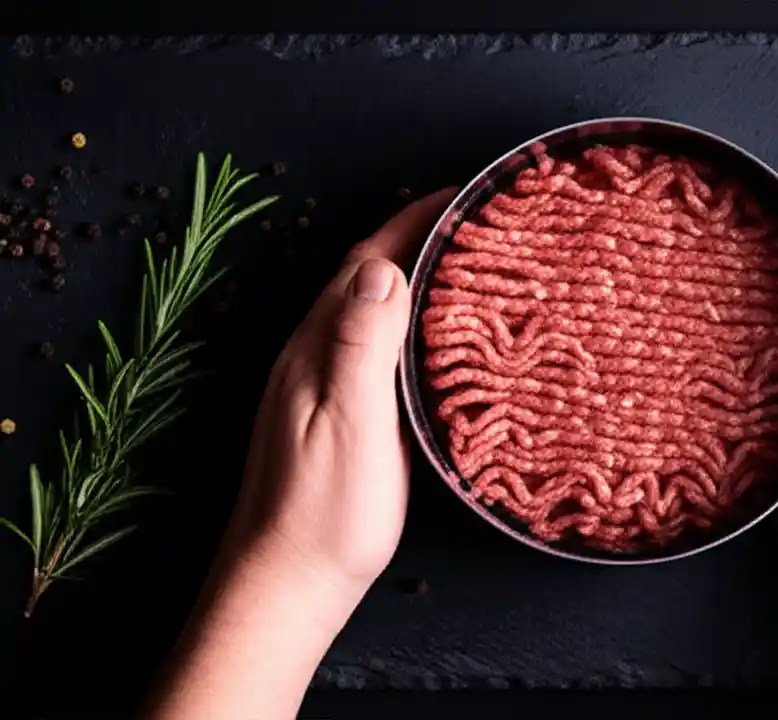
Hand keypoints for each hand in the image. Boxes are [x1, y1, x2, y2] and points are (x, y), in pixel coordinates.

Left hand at [224, 188, 453, 595]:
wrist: (284, 586)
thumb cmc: (325, 514)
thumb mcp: (351, 423)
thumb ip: (362, 343)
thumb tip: (384, 266)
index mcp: (317, 347)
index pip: (368, 261)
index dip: (415, 221)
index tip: (466, 195)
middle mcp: (312, 355)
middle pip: (367, 276)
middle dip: (419, 238)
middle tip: (479, 224)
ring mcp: (319, 385)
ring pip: (371, 310)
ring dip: (415, 278)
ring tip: (468, 268)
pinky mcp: (334, 416)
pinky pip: (375, 346)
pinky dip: (410, 323)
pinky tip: (437, 341)